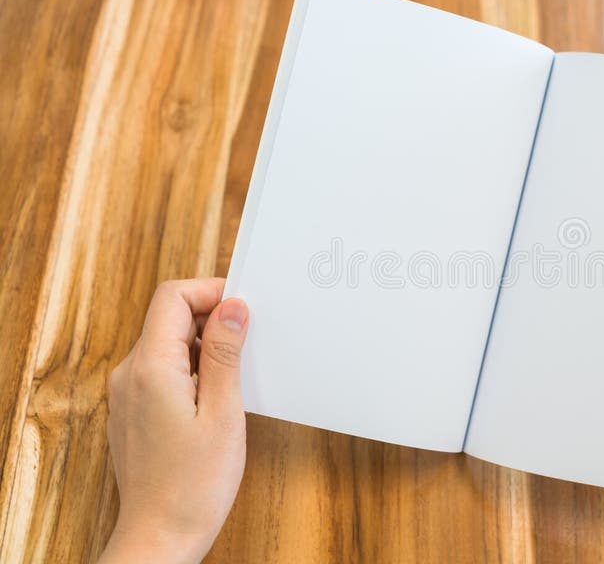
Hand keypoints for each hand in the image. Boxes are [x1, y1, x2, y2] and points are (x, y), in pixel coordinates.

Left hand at [100, 278, 248, 563]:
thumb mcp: (224, 412)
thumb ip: (226, 353)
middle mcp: (130, 375)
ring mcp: (127, 394)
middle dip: (211, 318)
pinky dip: (192, 368)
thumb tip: (233, 306)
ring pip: (167, 343)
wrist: (160, 538)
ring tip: (237, 375)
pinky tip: (217, 397)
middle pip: (168, 317)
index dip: (210, 292)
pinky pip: (162, 370)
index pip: (172, 297)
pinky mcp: (134, 411)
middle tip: (250, 340)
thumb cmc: (194, 485)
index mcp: (150, 368)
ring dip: (204, 345)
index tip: (245, 306)